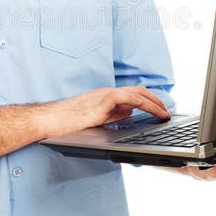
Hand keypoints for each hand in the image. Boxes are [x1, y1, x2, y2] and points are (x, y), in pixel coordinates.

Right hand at [42, 86, 170, 138]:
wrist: (49, 120)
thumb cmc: (66, 123)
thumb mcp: (95, 119)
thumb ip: (113, 115)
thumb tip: (130, 114)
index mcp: (105, 97)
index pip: (132, 95)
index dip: (149, 101)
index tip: (160, 110)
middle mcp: (107, 93)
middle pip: (138, 91)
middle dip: (156, 100)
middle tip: (167, 112)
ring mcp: (105, 95)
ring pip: (137, 93)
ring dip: (155, 103)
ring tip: (165, 114)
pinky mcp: (103, 101)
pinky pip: (129, 98)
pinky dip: (145, 104)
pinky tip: (154, 112)